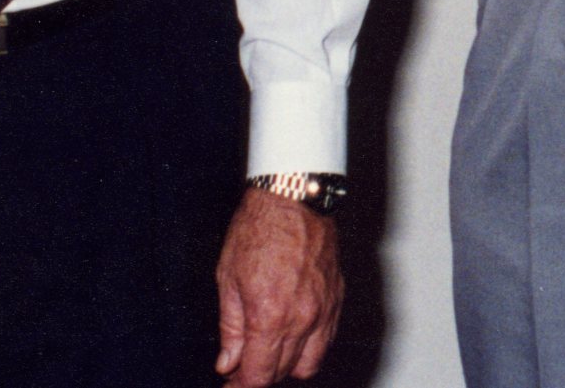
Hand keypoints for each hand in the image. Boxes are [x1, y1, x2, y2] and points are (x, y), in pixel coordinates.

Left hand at [215, 187, 342, 382]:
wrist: (294, 196)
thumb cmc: (259, 228)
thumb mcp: (228, 278)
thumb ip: (231, 327)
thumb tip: (227, 362)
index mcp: (270, 316)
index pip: (259, 375)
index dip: (241, 384)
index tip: (230, 379)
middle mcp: (302, 319)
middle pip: (283, 372)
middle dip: (260, 375)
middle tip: (242, 365)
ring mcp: (324, 309)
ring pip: (310, 363)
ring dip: (288, 365)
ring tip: (269, 351)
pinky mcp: (337, 298)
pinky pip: (327, 339)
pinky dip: (310, 346)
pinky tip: (292, 334)